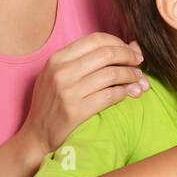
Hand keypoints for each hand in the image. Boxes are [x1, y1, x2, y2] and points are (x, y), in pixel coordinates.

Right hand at [22, 33, 148, 153]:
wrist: (37, 136)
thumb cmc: (53, 103)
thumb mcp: (60, 75)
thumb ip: (88, 60)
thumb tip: (132, 45)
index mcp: (57, 59)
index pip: (96, 39)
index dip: (118, 43)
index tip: (129, 51)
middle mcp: (61, 72)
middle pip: (107, 53)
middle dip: (129, 56)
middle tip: (139, 63)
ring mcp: (68, 92)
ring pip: (112, 74)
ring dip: (131, 75)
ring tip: (138, 81)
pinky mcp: (76, 111)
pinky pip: (111, 95)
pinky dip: (125, 92)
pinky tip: (128, 93)